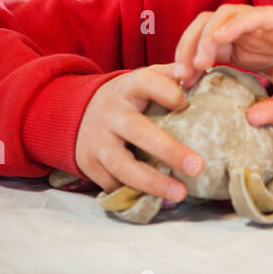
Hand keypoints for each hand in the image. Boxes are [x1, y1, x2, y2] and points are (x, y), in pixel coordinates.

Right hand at [74, 64, 205, 201]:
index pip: (144, 82)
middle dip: (168, 150)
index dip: (167, 91)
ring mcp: (98, 141)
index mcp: (126, 88)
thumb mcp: (141, 80)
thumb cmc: (126, 99)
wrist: (74, 113)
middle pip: (137, 131)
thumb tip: (198, 71)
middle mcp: (111, 114)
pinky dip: (136, 195)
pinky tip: (161, 201)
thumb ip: (169, 75)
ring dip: (152, 182)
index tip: (186, 103)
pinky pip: (113, 184)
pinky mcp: (90, 165)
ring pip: (122, 165)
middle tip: (197, 166)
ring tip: (180, 193)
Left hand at [173, 5, 272, 123]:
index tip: (181, 85)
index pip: (208, 45)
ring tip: (198, 63)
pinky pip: (249, 16)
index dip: (189, 60)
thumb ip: (272, 111)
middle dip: (186, 45)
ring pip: (222, 15)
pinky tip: (219, 42)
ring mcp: (265, 22)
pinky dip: (230, 26)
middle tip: (179, 74)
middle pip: (206, 24)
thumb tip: (250, 121)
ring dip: (204, 36)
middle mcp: (252, 32)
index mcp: (248, 49)